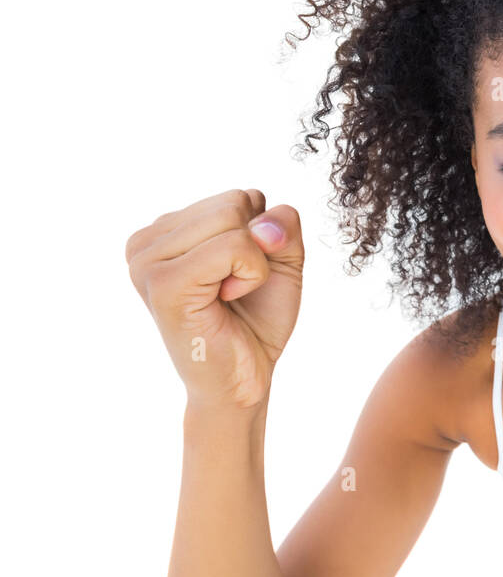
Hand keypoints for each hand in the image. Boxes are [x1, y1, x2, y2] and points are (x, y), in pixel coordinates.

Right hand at [126, 189, 304, 410]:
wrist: (244, 379)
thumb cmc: (256, 320)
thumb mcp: (281, 260)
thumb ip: (281, 224)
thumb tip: (265, 223)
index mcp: (164, 230)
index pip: (238, 197)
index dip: (260, 238)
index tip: (237, 276)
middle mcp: (145, 241)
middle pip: (236, 201)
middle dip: (258, 248)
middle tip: (234, 290)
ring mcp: (147, 260)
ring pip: (234, 219)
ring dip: (255, 264)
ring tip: (227, 296)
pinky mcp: (163, 283)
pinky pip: (234, 247)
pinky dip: (252, 274)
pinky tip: (225, 301)